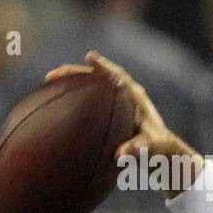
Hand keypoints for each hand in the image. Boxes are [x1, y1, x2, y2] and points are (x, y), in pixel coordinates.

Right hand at [45, 51, 201, 192]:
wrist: (163, 152)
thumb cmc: (159, 147)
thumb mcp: (151, 148)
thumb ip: (138, 149)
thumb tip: (120, 155)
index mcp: (135, 97)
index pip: (118, 76)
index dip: (104, 66)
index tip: (89, 57)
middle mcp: (124, 96)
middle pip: (97, 78)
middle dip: (75, 73)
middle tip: (52, 75)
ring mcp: (116, 102)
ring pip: (91, 87)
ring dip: (71, 83)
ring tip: (49, 82)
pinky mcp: (110, 111)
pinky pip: (89, 99)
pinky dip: (74, 97)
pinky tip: (57, 103)